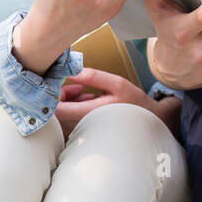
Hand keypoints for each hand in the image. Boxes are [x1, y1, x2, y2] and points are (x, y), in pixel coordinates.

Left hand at [55, 66, 179, 138]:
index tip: (61, 82)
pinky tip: (88, 98)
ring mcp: (83, 129)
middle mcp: (82, 125)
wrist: (148, 121)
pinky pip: (70, 118)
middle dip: (62, 94)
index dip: (52, 93)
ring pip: (63, 114)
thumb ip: (93, 76)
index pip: (55, 109)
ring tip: (84, 90)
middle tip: (77, 84)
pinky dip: (74, 106)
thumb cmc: (134, 103)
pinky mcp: (86, 130)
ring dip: (69, 99)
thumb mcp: (117, 84)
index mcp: (89, 113)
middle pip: (56, 111)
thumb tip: (71, 71)